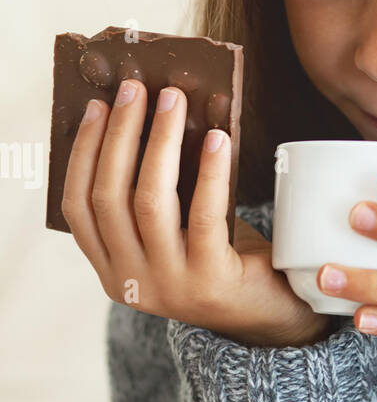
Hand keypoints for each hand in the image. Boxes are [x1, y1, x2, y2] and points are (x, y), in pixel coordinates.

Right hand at [61, 78, 330, 348]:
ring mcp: (169, 286)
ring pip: (149, 201)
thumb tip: (150, 114)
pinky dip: (209, 171)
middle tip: (137, 89)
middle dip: (120, 134)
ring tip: (174, 101)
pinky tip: (217, 138)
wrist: (274, 312)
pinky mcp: (210, 282)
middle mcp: (133, 283)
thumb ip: (154, 193)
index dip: (84, 153)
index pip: (78, 207)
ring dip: (160, 141)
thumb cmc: (223, 257)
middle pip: (109, 197)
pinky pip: (203, 215)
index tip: (97, 107)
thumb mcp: (176, 230)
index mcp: (114, 270)